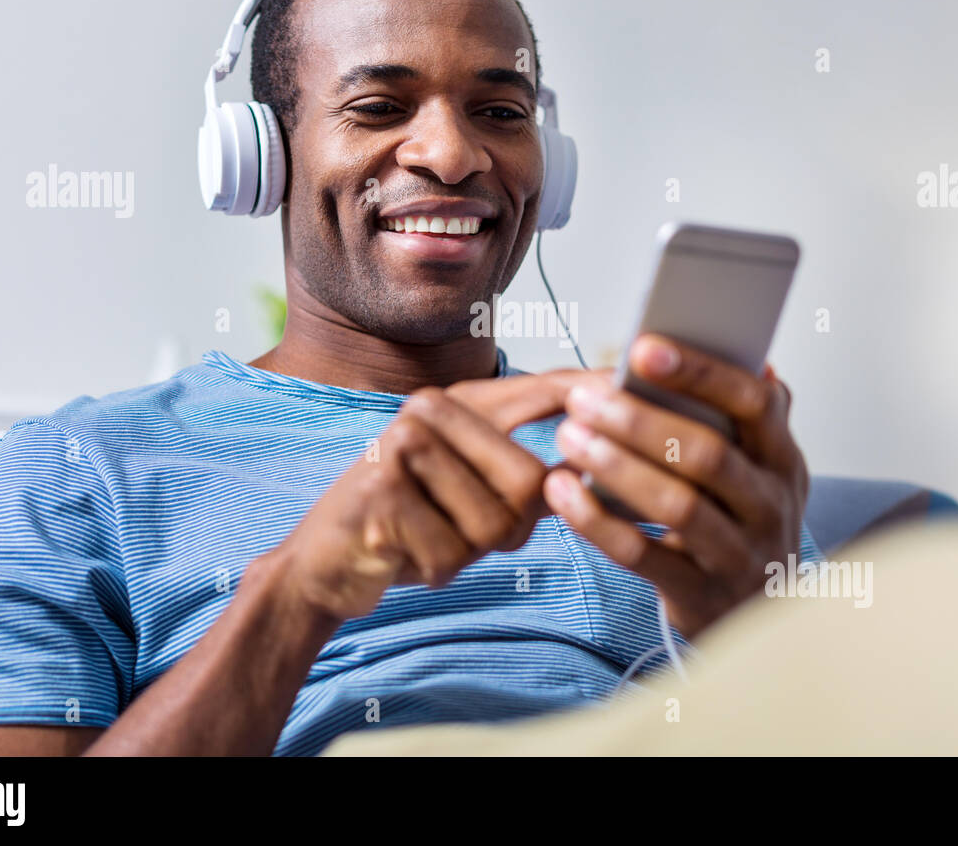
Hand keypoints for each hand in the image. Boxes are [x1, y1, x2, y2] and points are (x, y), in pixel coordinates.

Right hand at [273, 370, 587, 623]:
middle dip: (508, 528)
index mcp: (459, 403)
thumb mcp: (473, 491)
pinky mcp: (381, 492)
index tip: (632, 388)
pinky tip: (404, 552)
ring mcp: (401, 446)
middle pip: (529, 484)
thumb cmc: (409, 523)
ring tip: (430, 535)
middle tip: (465, 529)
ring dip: (469, 552)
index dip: (589, 393)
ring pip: (494, 526)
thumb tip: (605, 466)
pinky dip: (436, 569)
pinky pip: (451, 554)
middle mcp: (431, 411)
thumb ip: (532, 475)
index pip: (540, 390)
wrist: (324, 560)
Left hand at [543, 334, 808, 639]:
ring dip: (616, 465)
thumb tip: (759, 360)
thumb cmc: (743, 523)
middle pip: (708, 453)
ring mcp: (739, 555)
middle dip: (640, 421)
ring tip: (569, 435)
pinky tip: (562, 491)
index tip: (644, 348)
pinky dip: (596, 521)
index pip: (756, 403)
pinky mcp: (699, 595)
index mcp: (783, 460)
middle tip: (585, 397)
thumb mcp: (763, 472)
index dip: (702, 373)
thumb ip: (756, 420)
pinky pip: (641, 554)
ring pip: (676, 504)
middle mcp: (770, 506)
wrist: (760, 617)